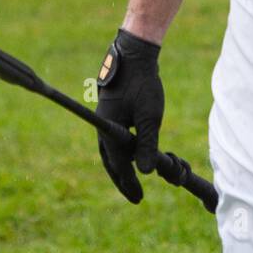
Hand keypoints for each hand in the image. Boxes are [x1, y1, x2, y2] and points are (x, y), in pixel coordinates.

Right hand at [96, 28, 164, 203]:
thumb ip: (147, 145)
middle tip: (135, 196)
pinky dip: (121, 151)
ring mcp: (106, 119)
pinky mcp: (111, 111)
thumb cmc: (142, 84)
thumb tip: (146, 173)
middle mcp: (103, 127)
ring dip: (121, 167)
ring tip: (130, 179)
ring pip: (110, 151)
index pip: (119, 166)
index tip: (139, 199)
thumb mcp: (149, 116)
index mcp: (109, 131)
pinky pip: (114, 138)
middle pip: (111, 162)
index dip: (130, 184)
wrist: (134, 54)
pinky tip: (130, 153)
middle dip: (123, 180)